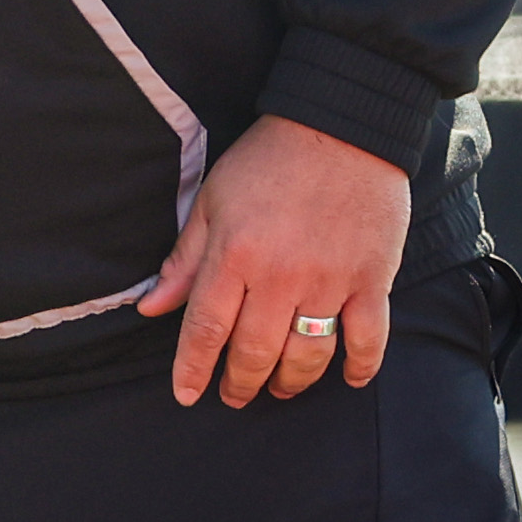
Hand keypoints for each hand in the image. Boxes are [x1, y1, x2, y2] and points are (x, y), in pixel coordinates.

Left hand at [137, 113, 409, 409]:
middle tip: (233, 396)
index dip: (192, 368)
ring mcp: (330, 281)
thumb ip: (185, 259)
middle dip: (240, 383)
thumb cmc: (268, 159)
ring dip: (290, 382)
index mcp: (234, 254)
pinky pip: (368, 340)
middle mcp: (280, 275)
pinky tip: (348, 379)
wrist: (341, 125)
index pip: (206, 329)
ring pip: (308, 356)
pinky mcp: (371, 279)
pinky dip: (359, 367)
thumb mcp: (213, 200)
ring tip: (279, 389)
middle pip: (255, 351)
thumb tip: (151, 308)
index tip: (186, 395)